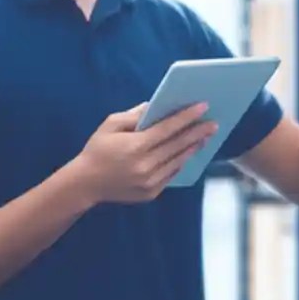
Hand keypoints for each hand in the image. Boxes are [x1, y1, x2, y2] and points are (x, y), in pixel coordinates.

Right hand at [69, 101, 218, 204]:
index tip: (203, 106)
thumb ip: (135, 115)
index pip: (168, 128)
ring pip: (178, 161)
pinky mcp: (151, 193)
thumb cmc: (97, 149)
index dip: (187, 116)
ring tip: (205, 136)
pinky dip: (181, 162)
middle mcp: (145, 165)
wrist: (85, 184)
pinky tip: (188, 152)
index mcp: (135, 146)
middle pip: (178, 145)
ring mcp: (149, 182)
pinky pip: (172, 174)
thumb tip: (157, 106)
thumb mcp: (110, 125)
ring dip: (193, 147)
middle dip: (198, 132)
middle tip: (213, 122)